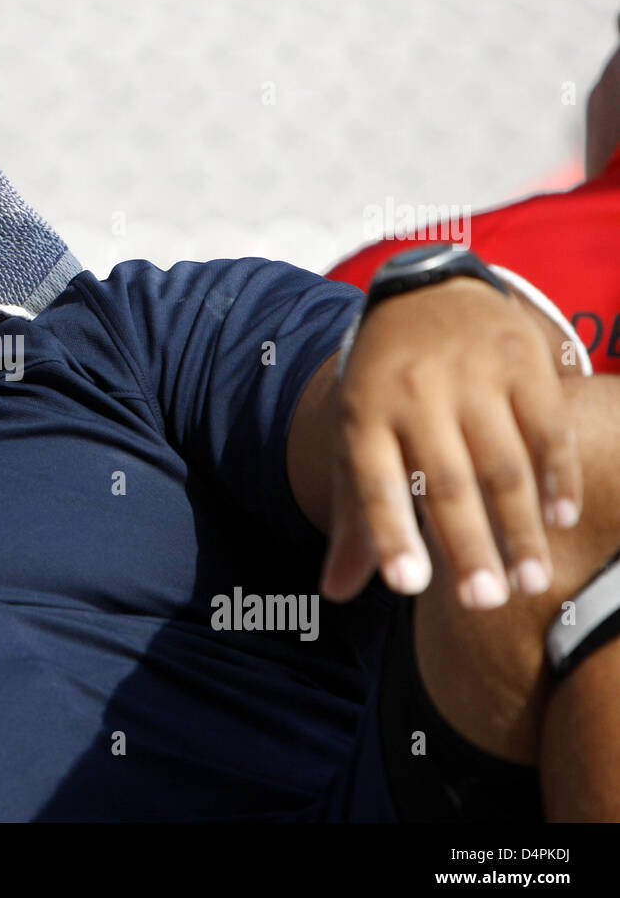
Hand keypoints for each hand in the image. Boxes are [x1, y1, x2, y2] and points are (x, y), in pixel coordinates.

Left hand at [319, 277, 581, 607]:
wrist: (425, 293)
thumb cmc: (386, 388)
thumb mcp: (358, 440)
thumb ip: (355, 518)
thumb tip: (336, 592)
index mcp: (363, 416)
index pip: (373, 485)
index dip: (390, 535)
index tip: (407, 586)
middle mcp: (413, 394)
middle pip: (444, 483)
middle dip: (466, 547)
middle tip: (485, 604)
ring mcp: (470, 374)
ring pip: (502, 464)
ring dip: (519, 528)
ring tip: (530, 583)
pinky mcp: (521, 360)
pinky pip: (547, 428)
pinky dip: (558, 477)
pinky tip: (561, 519)